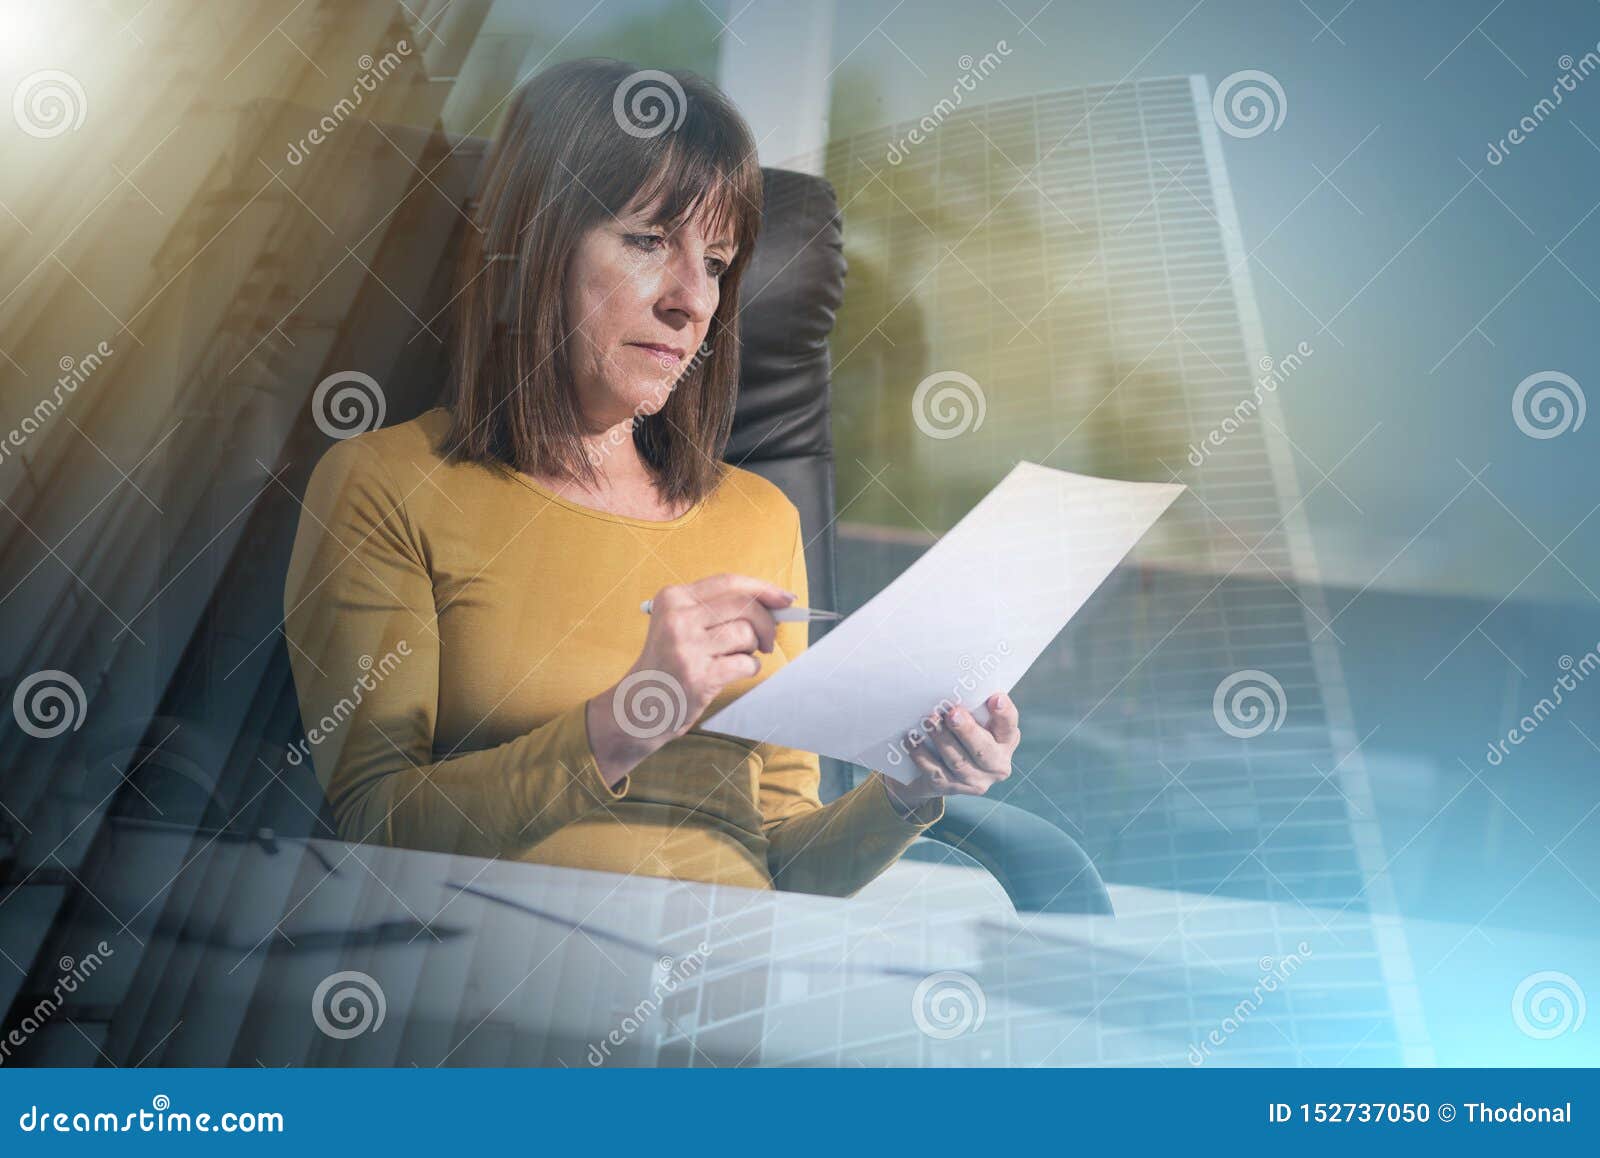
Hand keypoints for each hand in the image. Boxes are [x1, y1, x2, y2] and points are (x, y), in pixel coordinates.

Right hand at [587, 573, 794, 785]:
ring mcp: (687, 648)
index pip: (728, 582)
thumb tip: (773, 601)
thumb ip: (716, 609)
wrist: (640, 704)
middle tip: (768, 639)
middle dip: (767, 621)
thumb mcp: (679, 624)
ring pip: (746, 634)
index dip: (763, 588)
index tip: (785, 599)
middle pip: (744, 605)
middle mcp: (677, 619)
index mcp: (673, 598)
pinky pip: (745, 664)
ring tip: (741, 657)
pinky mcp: (699, 676)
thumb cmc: (669, 662)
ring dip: (754, 648)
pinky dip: (750, 668)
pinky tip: (737, 671)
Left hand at [883, 693, 1020, 812]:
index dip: (1004, 713)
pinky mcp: (951, 789)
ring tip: (928, 722)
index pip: (1009, 725)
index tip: (995, 698)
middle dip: (967, 731)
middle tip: (952, 713)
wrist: (940, 769)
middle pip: (983, 749)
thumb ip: (973, 706)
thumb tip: (956, 683)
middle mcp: (996, 765)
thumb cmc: (960, 732)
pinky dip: (921, 755)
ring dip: (941, 739)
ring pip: (958, 762)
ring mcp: (975, 781)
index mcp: (1005, 741)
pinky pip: (935, 772)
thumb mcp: (974, 719)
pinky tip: (912, 740)